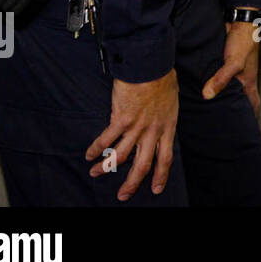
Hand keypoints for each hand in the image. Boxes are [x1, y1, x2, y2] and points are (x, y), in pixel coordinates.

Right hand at [86, 71, 178, 199]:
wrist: (152, 66)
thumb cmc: (162, 77)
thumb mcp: (171, 99)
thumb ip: (163, 114)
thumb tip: (157, 117)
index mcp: (168, 126)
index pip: (166, 157)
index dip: (161, 175)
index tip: (157, 188)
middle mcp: (153, 131)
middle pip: (143, 164)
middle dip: (132, 183)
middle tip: (123, 195)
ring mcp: (137, 127)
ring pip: (120, 156)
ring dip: (106, 167)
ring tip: (95, 173)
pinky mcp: (121, 119)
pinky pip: (106, 139)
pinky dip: (97, 149)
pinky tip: (89, 154)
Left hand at [203, 19, 260, 112]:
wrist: (239, 20)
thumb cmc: (244, 40)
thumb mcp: (234, 62)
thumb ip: (221, 79)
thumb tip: (207, 95)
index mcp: (248, 81)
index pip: (252, 104)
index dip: (249, 116)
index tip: (243, 128)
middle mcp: (241, 77)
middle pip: (239, 98)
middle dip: (232, 109)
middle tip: (221, 121)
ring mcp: (233, 69)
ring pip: (227, 87)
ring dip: (220, 95)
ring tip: (209, 107)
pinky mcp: (223, 61)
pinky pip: (218, 76)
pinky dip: (213, 81)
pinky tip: (202, 84)